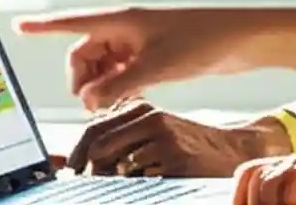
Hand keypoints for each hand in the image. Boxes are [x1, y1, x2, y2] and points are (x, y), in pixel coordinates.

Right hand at [13, 7, 248, 108]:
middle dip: (83, 81)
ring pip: (104, 69)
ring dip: (103, 88)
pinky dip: (121, 88)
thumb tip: (88, 102)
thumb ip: (118, 86)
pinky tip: (132, 99)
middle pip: (84, 56)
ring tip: (115, 105)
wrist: (241, 39)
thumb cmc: (202, 40)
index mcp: (121, 20)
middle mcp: (126, 29)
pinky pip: (123, 74)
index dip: (43, 26)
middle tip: (95, 106)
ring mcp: (139, 43)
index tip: (18, 27)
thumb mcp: (155, 67)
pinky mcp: (154, 56)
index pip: (71, 22)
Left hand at [65, 99, 284, 176]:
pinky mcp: (176, 158)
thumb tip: (66, 162)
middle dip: (94, 172)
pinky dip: (144, 186)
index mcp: (140, 108)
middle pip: (99, 148)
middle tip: (98, 184)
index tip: (70, 175)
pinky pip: (142, 180)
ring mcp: (164, 137)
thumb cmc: (184, 145)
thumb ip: (115, 141)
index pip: (92, 130)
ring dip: (121, 182)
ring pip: (119, 168)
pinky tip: (160, 180)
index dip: (75, 156)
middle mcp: (150, 117)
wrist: (230, 150)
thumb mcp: (150, 134)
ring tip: (141, 180)